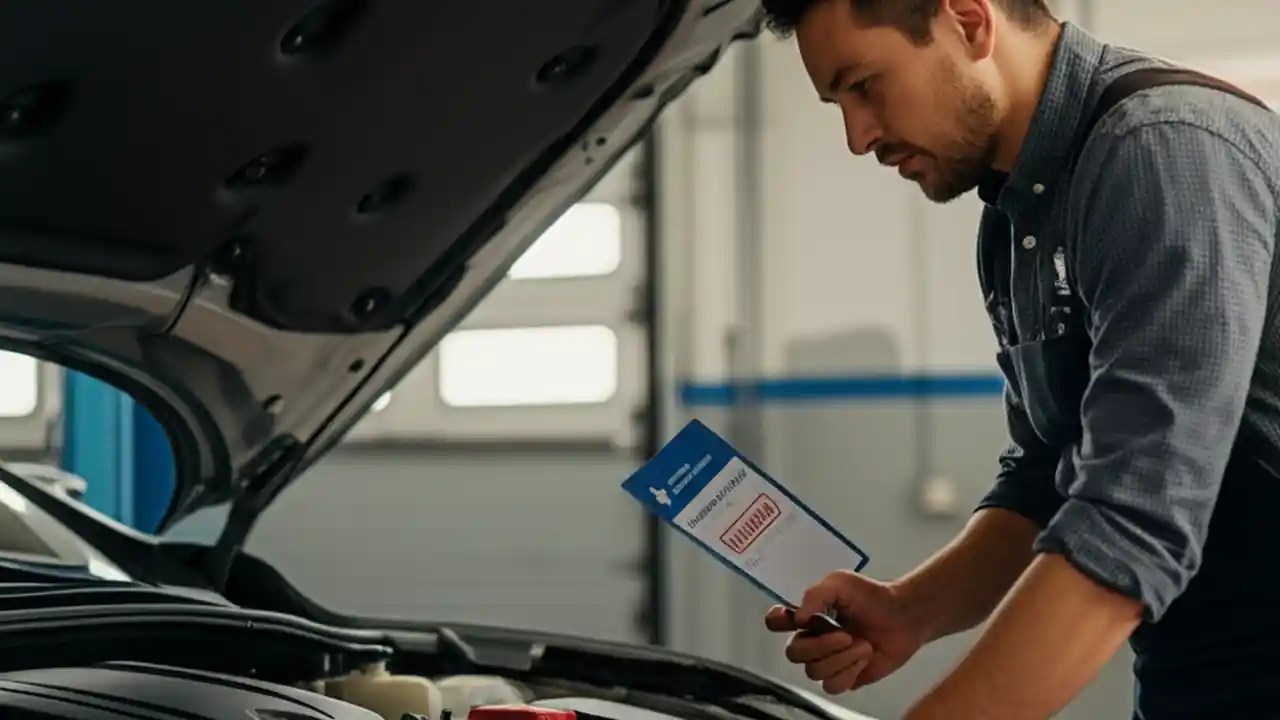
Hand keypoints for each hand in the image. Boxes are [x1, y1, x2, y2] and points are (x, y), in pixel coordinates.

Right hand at [765, 571, 928, 694]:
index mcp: (808, 615)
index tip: (793, 619)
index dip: (777, 622)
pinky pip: (833, 685)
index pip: (776, 622)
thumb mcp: (841, 583)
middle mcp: (813, 639)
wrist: (905, 617)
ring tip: (863, 645)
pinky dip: (850, 671)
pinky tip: (864, 657)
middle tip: (846, 634)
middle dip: (820, 646)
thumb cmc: (873, 596)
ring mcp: (828, 660)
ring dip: (841, 658)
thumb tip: (797, 619)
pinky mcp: (845, 678)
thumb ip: (815, 595)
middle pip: (793, 653)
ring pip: (814, 672)